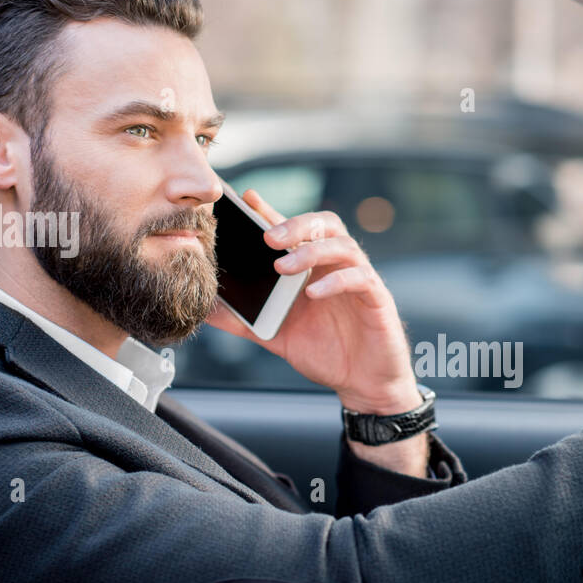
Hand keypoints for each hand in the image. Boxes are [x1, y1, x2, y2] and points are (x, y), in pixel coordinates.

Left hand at [204, 189, 421, 413]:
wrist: (362, 383)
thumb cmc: (326, 353)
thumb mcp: (275, 335)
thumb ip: (243, 319)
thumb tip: (206, 308)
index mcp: (313, 269)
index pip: (294, 231)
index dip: (272, 211)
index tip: (247, 199)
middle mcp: (336, 267)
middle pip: (324, 225)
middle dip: (295, 224)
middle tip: (267, 237)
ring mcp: (359, 280)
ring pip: (342, 246)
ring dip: (311, 251)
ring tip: (282, 266)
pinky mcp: (377, 298)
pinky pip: (361, 278)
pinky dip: (336, 281)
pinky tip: (313, 293)